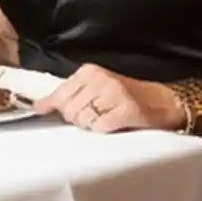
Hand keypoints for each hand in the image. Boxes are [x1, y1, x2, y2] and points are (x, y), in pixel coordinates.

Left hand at [32, 63, 184, 132]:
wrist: (162, 102)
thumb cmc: (125, 96)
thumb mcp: (95, 88)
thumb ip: (68, 95)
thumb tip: (39, 106)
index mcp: (89, 71)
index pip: (60, 94)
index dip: (55, 108)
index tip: (45, 112)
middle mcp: (100, 79)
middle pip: (69, 111)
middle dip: (78, 119)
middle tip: (94, 116)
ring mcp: (114, 93)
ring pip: (83, 120)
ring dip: (92, 126)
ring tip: (106, 118)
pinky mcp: (126, 110)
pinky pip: (100, 127)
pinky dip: (104, 130)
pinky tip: (114, 124)